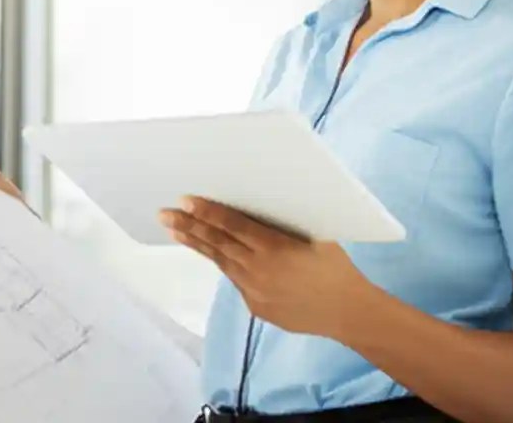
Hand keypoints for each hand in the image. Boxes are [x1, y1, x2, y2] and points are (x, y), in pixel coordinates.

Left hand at [159, 196, 371, 338]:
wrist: (348, 312)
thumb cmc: (336, 267)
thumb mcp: (316, 236)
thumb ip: (284, 223)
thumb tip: (257, 201)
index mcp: (275, 248)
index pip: (233, 225)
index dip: (208, 211)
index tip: (186, 200)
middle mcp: (259, 271)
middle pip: (217, 243)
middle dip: (188, 226)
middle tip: (165, 214)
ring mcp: (255, 292)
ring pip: (221, 262)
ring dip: (197, 244)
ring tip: (175, 230)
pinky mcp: (256, 307)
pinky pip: (236, 280)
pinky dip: (223, 264)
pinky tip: (209, 251)